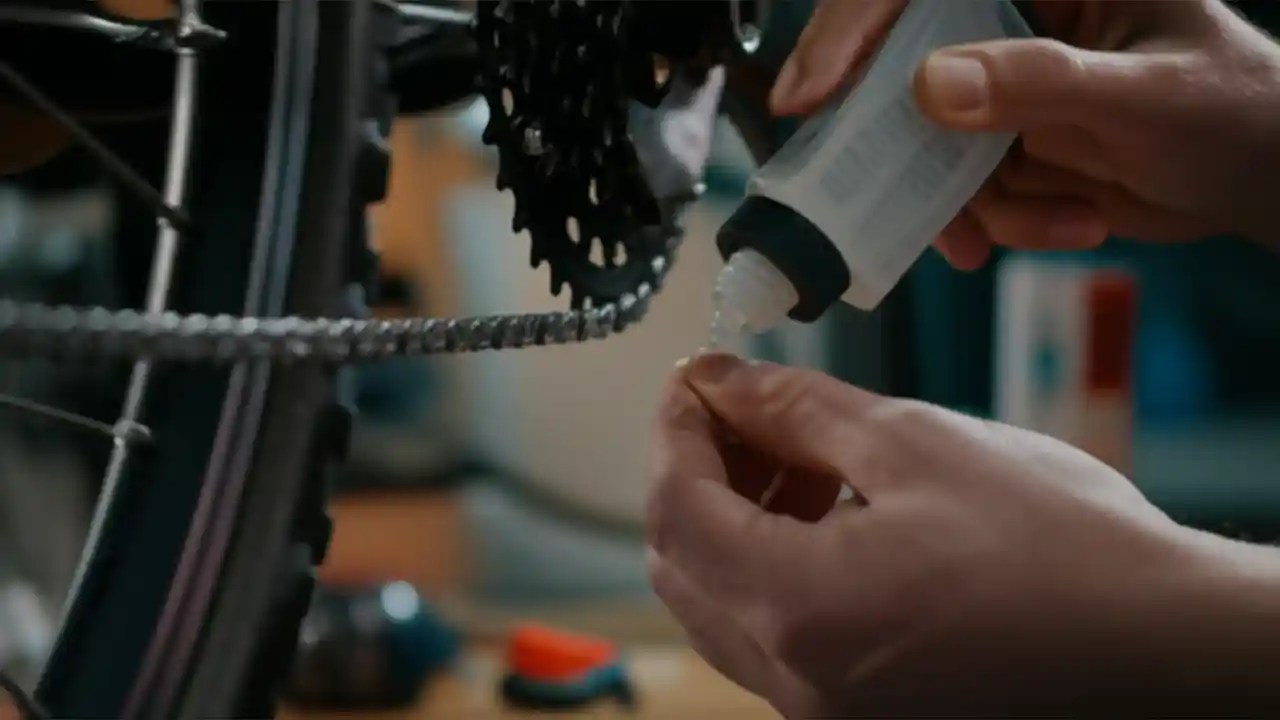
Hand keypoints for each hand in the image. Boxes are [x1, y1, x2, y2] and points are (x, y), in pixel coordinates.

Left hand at [646, 352, 1279, 715]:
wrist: (1165, 653)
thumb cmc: (1064, 550)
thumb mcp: (917, 445)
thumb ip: (797, 410)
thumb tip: (722, 381)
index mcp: (798, 611)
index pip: (676, 509)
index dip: (675, 430)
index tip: (695, 381)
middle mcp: (796, 680)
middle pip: (684, 563)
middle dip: (697, 473)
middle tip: (739, 409)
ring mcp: (824, 709)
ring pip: (725, 603)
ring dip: (734, 519)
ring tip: (792, 452)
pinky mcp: (858, 713)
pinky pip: (776, 634)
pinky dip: (775, 565)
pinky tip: (826, 510)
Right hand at [771, 0, 1279, 264]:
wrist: (1261, 177)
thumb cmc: (1234, 110)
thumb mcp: (1144, 94)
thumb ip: (1040, 83)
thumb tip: (929, 87)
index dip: (851, 28)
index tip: (810, 93)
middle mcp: (1007, 24)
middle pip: (897, 64)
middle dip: (893, 138)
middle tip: (866, 190)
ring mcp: (1001, 87)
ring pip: (924, 145)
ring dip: (971, 202)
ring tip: (1052, 221)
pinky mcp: (1002, 143)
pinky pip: (959, 189)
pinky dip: (1001, 222)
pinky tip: (1070, 223)